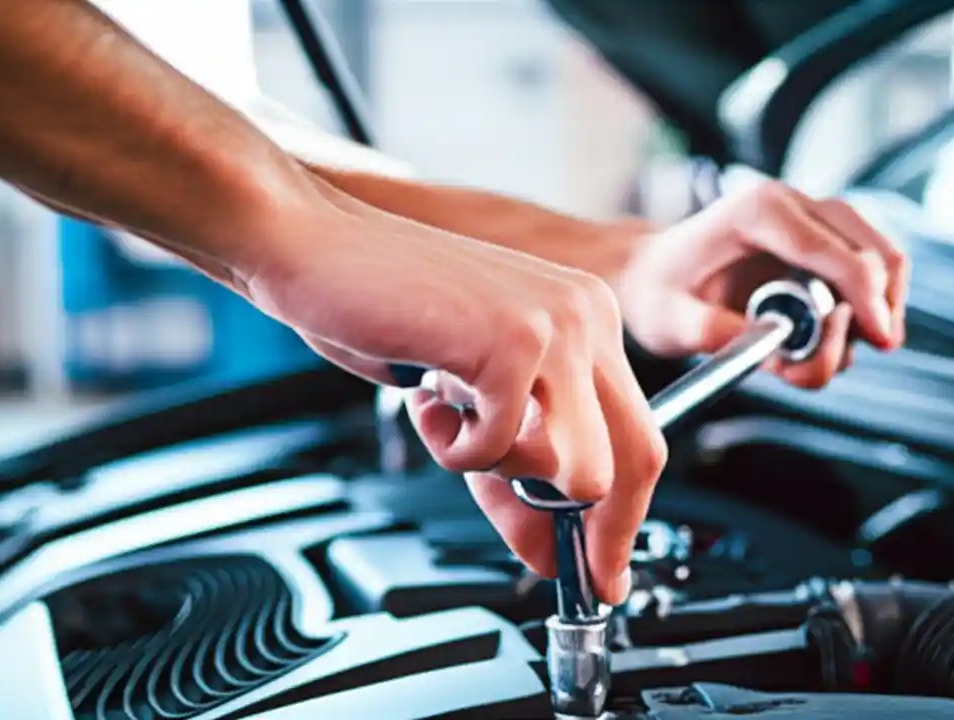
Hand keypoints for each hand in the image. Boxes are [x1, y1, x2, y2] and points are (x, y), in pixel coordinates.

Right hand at [242, 201, 665, 603]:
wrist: (314, 245)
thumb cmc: (381, 307)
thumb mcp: (471, 391)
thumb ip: (519, 456)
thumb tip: (552, 547)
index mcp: (587, 318)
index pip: (639, 434)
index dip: (622, 515)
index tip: (602, 565)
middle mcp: (587, 316)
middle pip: (637, 459)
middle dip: (597, 531)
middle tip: (553, 561)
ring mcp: (556, 326)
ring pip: (577, 470)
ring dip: (502, 474)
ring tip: (451, 425)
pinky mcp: (510, 343)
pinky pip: (499, 452)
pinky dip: (453, 450)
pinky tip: (426, 400)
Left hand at [617, 180, 908, 386]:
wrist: (646, 271)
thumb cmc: (656, 292)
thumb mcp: (673, 321)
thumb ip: (725, 336)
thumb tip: (784, 354)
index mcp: (757, 211)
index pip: (832, 252)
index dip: (865, 297)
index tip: (883, 340)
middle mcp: (792, 205)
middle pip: (873, 249)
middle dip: (882, 304)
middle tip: (875, 349)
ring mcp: (810, 220)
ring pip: (880, 259)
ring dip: (874, 309)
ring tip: (829, 349)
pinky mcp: (818, 242)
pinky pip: (866, 270)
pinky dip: (866, 305)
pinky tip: (834, 336)